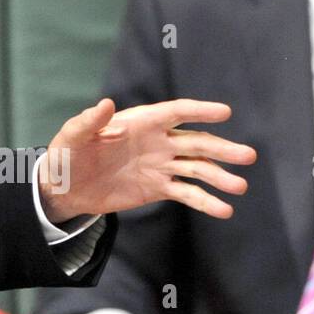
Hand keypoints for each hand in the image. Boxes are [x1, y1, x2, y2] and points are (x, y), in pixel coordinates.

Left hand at [37, 98, 255, 223]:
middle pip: (195, 141)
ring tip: (239, 186)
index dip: (199, 111)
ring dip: (219, 177)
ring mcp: (160, 165)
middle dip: (221, 148)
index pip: (175, 112)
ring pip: (197, 168)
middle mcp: (156, 141)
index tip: (224, 112)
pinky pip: (187, 193)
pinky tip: (223, 210)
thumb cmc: (68, 154)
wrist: (66, 187)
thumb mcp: (73, 137)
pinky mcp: (159, 187)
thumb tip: (106, 103)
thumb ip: (90, 121)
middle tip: (247, 156)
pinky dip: (205, 201)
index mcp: (139, 122)